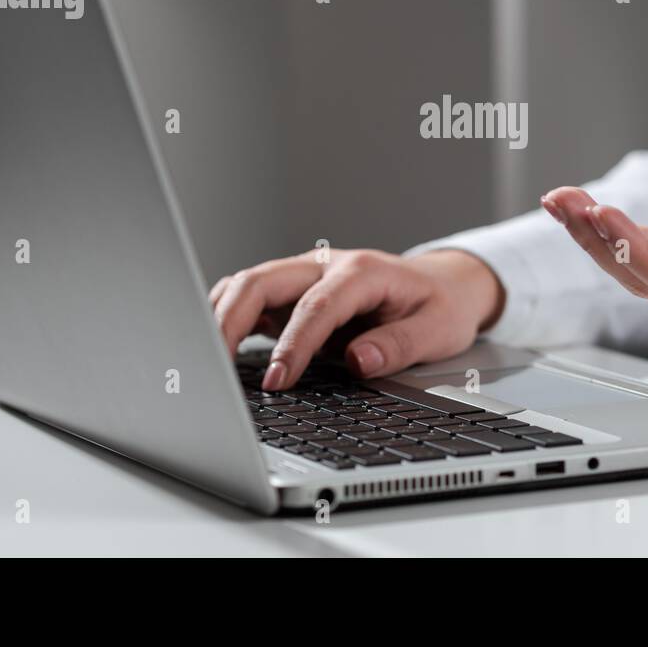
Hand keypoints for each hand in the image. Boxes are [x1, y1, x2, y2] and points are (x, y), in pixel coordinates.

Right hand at [209, 248, 503, 389]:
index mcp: (362, 272)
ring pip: (247, 284)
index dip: (292, 344)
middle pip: (262, 280)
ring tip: (203, 360)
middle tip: (213, 367)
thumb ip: (398, 345)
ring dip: (221, 316)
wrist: (444, 285)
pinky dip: (227, 316)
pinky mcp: (292, 293)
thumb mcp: (438, 330)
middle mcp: (325, 266)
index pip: (315, 306)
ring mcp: (304, 276)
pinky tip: (216, 347)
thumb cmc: (439, 306)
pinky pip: (249, 297)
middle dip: (230, 320)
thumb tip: (358, 361)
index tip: (276, 381)